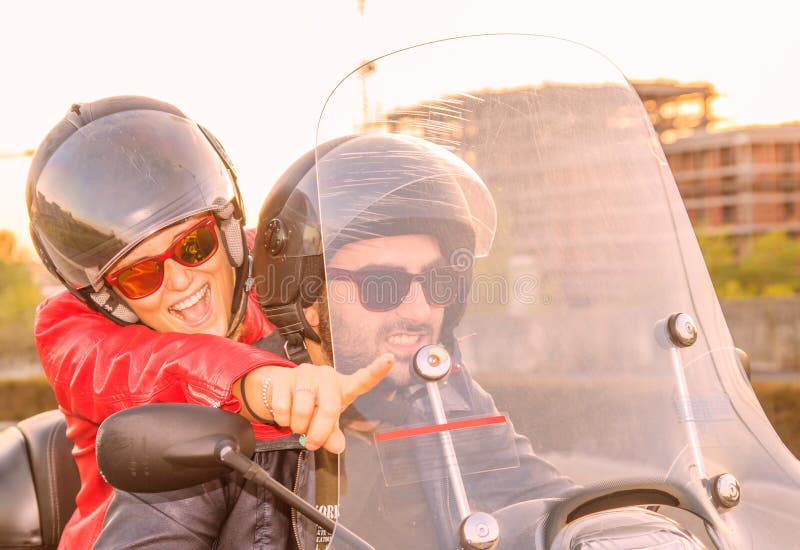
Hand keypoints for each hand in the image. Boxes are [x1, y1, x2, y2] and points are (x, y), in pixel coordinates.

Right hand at [241, 353, 393, 452]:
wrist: (278, 390)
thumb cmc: (311, 405)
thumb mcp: (326, 422)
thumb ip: (333, 435)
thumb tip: (337, 447)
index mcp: (343, 386)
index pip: (363, 379)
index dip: (377, 370)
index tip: (390, 359)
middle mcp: (326, 376)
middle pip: (329, 408)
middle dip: (319, 432)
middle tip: (312, 443)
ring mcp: (305, 374)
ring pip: (303, 410)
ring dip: (298, 427)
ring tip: (298, 424)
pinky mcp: (285, 377)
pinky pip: (283, 407)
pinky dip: (283, 421)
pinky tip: (285, 416)